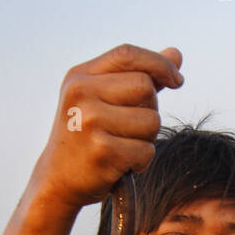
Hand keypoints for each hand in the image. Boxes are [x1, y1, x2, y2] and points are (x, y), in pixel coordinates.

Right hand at [31, 44, 182, 209]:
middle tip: (129, 128)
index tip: (177, 80)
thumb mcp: (102, 99)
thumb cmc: (86, 136)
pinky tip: (121, 164)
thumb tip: (176, 55)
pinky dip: (141, 161)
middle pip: (145, 87)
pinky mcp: (102, 151)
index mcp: (80, 77)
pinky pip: (146, 150)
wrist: (57, 180)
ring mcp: (89, 122)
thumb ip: (138, 76)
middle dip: (150, 109)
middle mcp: (81, 94)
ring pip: (152, 121)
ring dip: (146, 139)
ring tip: (122, 146)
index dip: (159, 63)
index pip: (128, 54)